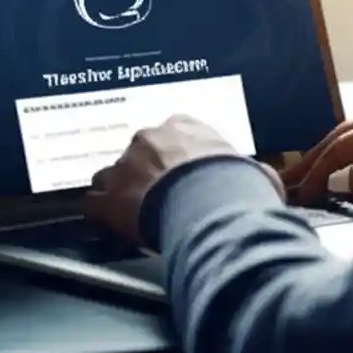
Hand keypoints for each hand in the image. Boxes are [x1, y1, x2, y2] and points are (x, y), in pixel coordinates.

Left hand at [84, 114, 284, 243]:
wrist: (211, 205)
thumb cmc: (237, 186)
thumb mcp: (254, 172)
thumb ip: (247, 171)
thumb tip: (259, 180)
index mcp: (183, 127)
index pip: (172, 133)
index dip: (175, 155)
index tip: (182, 171)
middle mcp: (148, 139)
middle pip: (138, 154)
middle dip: (144, 172)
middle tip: (159, 195)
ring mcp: (123, 167)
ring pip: (110, 176)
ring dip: (119, 191)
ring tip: (130, 212)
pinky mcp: (107, 198)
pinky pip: (93, 203)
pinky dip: (100, 214)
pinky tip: (109, 225)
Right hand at [281, 110, 352, 202]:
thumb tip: (342, 178)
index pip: (346, 144)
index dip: (319, 168)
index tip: (300, 194)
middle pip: (347, 132)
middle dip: (315, 156)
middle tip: (286, 182)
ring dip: (331, 155)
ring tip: (306, 177)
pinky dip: (352, 155)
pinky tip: (347, 172)